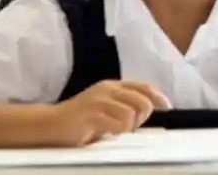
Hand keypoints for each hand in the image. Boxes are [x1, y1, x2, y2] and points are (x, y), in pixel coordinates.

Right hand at [39, 80, 170, 146]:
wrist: (49, 125)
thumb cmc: (79, 119)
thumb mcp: (105, 106)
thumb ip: (124, 104)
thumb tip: (150, 108)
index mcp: (112, 86)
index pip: (143, 87)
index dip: (158, 96)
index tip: (168, 107)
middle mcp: (107, 89)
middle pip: (143, 100)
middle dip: (143, 116)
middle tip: (130, 126)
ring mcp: (99, 100)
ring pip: (133, 112)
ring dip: (129, 126)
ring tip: (116, 130)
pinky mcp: (91, 114)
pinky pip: (119, 124)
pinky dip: (118, 131)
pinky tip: (107, 133)